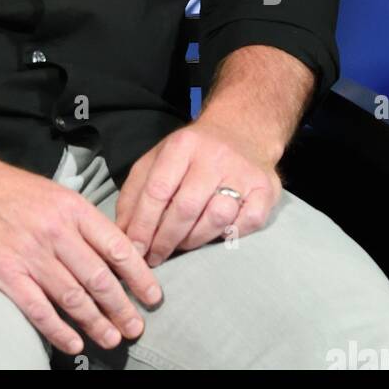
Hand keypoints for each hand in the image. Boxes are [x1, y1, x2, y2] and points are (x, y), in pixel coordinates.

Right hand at [0, 155, 163, 355]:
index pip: (117, 246)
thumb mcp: (50, 192)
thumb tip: (112, 252)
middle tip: (136, 326)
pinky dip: (60, 331)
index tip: (153, 295)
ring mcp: (29, 254)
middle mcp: (54, 231)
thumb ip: (79, 221)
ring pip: (74, 298)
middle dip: (123, 307)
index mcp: (70, 207)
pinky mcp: (5, 274)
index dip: (140, 276)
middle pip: (100, 278)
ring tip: (112, 338)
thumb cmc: (4, 188)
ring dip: (97, 323)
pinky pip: (39, 310)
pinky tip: (74, 342)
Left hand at [114, 121, 282, 266]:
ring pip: (215, 219)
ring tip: (180, 245)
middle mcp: (214, 156)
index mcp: (182, 145)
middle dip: (164, 240)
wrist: (243, 131)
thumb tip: (122, 231)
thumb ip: (136, 191)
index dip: (143, 225)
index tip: (134, 249)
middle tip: (154, 258)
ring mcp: (243, 172)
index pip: (157, 190)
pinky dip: (227, 236)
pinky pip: (245, 225)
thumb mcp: (158, 159)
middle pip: (185, 208)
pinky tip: (214, 235)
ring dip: (193, 240)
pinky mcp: (266, 190)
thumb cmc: (193, 153)